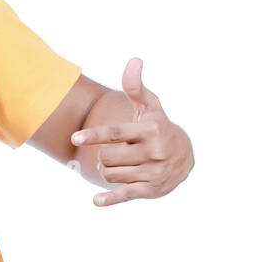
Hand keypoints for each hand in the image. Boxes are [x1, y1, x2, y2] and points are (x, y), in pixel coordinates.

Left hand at [70, 57, 193, 204]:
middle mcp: (152, 151)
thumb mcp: (150, 106)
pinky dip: (110, 199)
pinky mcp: (151, 190)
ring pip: (110, 174)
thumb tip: (134, 59)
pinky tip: (96, 201)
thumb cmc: (159, 126)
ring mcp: (152, 172)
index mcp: (149, 129)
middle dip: (104, 154)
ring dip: (106, 170)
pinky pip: (125, 195)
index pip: (116, 132)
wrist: (187, 157)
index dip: (94, 135)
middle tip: (114, 152)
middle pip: (108, 156)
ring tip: (119, 165)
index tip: (75, 138)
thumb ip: (136, 86)